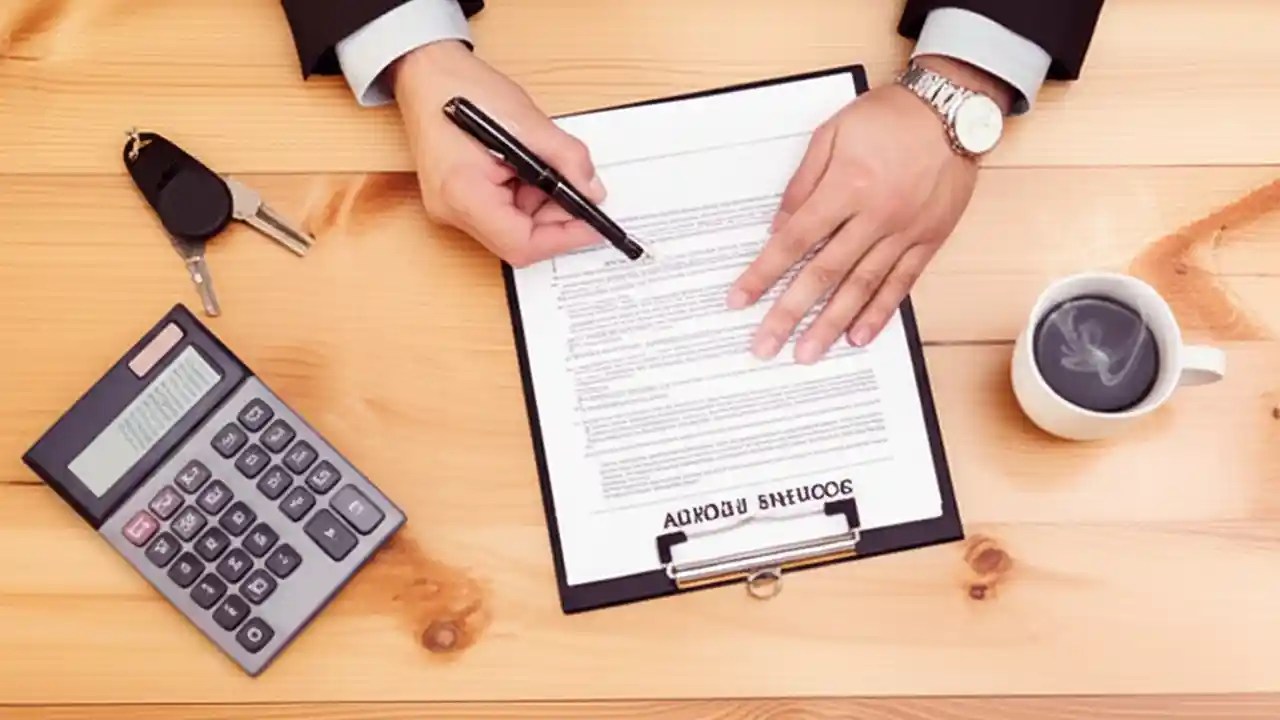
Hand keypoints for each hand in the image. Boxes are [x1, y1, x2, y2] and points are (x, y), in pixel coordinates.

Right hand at [390, 41, 605, 266]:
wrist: (426, 72)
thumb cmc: (461, 87)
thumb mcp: (527, 121)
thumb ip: (567, 158)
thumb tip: (592, 190)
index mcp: (464, 194)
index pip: (521, 244)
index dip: (563, 238)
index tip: (592, 225)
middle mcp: (453, 210)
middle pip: (518, 240)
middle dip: (556, 218)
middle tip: (580, 191)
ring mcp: (453, 208)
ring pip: (513, 228)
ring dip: (542, 205)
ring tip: (550, 167)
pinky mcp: (458, 200)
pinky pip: (502, 213)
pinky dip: (526, 196)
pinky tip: (530, 169)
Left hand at [726, 56, 1013, 362]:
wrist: (954, 108)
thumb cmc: (889, 117)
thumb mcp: (833, 133)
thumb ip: (803, 182)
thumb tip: (779, 226)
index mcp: (845, 187)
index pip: (793, 241)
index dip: (763, 274)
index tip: (740, 300)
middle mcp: (874, 216)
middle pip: (823, 274)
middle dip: (790, 314)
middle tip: (766, 346)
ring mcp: (904, 232)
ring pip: (861, 287)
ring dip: (831, 324)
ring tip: (808, 353)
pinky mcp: (929, 240)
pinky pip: (901, 284)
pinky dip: (879, 312)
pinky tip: (858, 336)